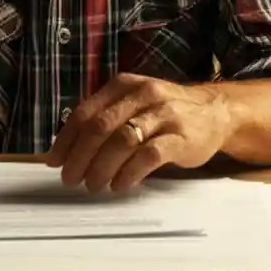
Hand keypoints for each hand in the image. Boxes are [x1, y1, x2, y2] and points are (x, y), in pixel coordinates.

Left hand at [45, 72, 232, 192]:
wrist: (215, 112)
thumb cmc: (165, 113)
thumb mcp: (134, 103)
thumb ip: (106, 118)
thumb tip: (67, 151)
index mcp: (124, 85)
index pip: (85, 112)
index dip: (66, 140)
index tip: (55, 162)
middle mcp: (142, 95)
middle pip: (100, 127)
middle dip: (80, 156)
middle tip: (71, 180)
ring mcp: (163, 115)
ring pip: (122, 141)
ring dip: (101, 167)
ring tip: (93, 185)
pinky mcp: (180, 137)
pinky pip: (148, 156)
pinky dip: (128, 173)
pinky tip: (120, 185)